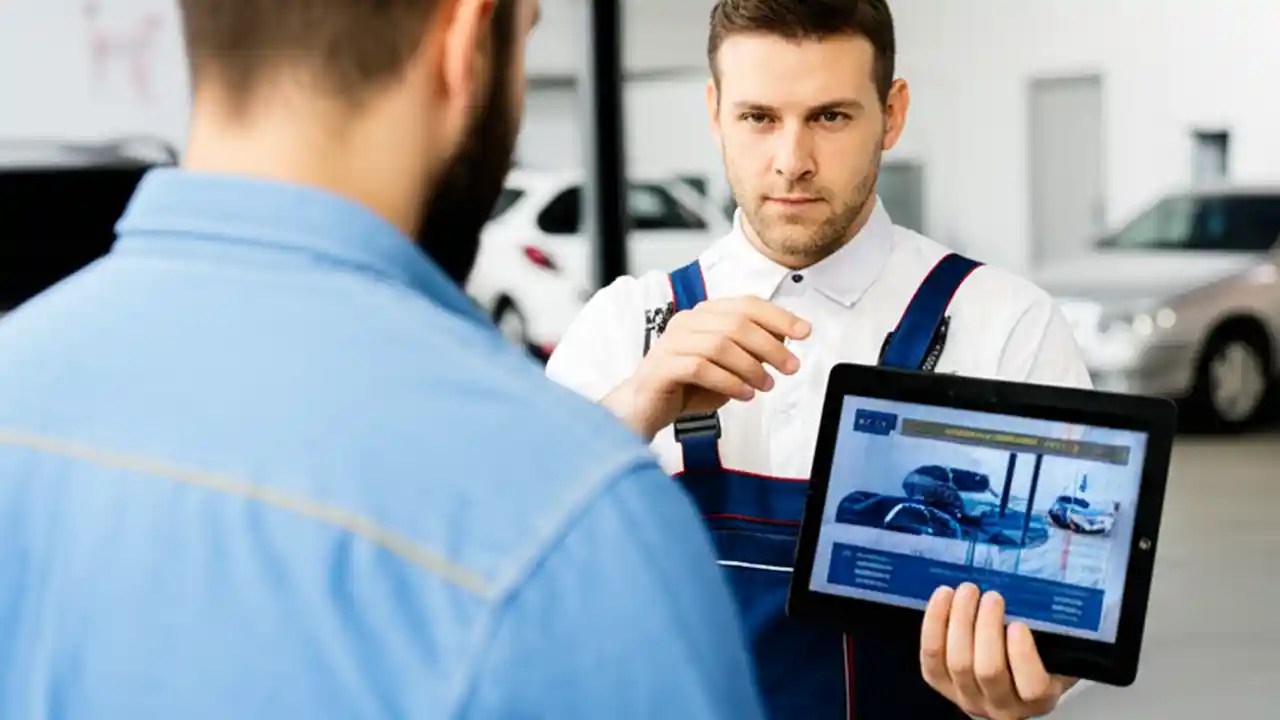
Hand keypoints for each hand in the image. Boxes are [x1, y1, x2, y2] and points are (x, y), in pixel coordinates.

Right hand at [602, 297, 810, 439]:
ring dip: (751, 367)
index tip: (804, 331)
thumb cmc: (684, 387)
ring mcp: (671, 343)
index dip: (778, 316)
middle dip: (770, 346)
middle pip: (736, 323)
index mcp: (702, 316)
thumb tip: (784, 340)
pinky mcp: (662, 367)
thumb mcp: (726, 367)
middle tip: (790, 367)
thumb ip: (750, 351)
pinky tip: (743, 394)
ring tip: (765, 386)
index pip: (746, 305)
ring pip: (720, 344)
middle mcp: (686, 323)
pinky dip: (728, 381)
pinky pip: (700, 367)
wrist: (642, 409)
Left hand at [921, 584, 1078, 719]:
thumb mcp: (1056, 649)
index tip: (1019, 624)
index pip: (1032, 687)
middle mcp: (1001, 706)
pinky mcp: (939, 683)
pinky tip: (944, 595)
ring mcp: (967, 697)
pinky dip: (934, 622)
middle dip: (987, 627)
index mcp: (1039, 699)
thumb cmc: (1037, 654)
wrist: (1007, 675)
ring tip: (968, 590)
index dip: (1022, 655)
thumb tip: (1041, 598)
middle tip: (992, 596)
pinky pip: (931, 654)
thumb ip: (1052, 634)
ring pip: (957, 662)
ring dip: (960, 619)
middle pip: (988, 670)